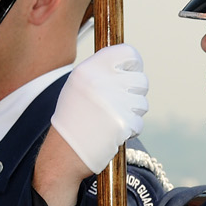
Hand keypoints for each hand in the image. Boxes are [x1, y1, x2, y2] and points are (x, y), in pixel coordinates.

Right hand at [53, 43, 147, 171]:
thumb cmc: (72, 120)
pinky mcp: (121, 122)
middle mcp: (100, 82)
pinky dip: (130, 130)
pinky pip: (139, 123)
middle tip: (120, 104)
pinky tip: (113, 133)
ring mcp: (112, 102)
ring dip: (133, 114)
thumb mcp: (78, 87)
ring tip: (112, 119)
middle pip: (141, 80)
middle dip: (135, 94)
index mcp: (88, 69)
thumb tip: (130, 67)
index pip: (127, 53)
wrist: (63, 152)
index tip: (130, 74)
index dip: (134, 65)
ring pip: (142, 103)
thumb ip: (102, 74)